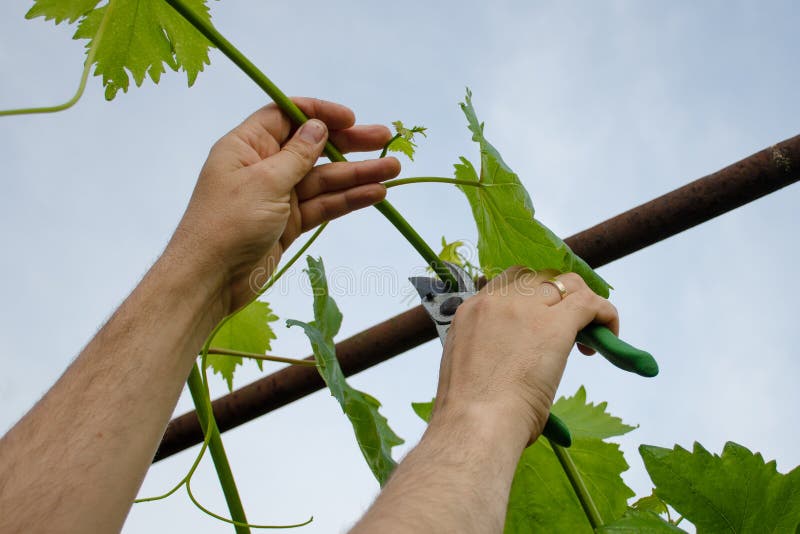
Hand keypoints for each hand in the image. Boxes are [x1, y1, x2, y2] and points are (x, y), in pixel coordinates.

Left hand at [167, 98, 399, 312]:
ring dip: (357, 174)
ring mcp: (278, 197)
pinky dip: (348, 200)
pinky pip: (323, 206)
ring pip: (324, 179)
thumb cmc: (228, 222)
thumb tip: (317, 126)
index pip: (286, 117)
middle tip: (384, 138)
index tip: (349, 118)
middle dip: (348, 143)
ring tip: (393, 169)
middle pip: (312, 147)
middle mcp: (263, 167)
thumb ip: (296, 155)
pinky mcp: (289, 224)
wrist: (210, 279)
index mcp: (247, 146)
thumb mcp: (264, 182)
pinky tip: (375, 194)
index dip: (318, 113)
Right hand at [431, 267, 619, 444]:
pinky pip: (590, 304)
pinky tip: (608, 335)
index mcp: (471, 311)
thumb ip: (490, 354)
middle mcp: (497, 301)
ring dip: (580, 303)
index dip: (530, 297)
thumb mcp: (469, 369)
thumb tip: (514, 372)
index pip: (507, 284)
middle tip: (565, 328)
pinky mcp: (555, 324)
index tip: (540, 321)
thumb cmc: (469, 414)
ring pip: (566, 284)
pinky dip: (604, 315)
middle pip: (537, 277)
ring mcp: (525, 309)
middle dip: (556, 296)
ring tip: (586, 338)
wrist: (475, 423)